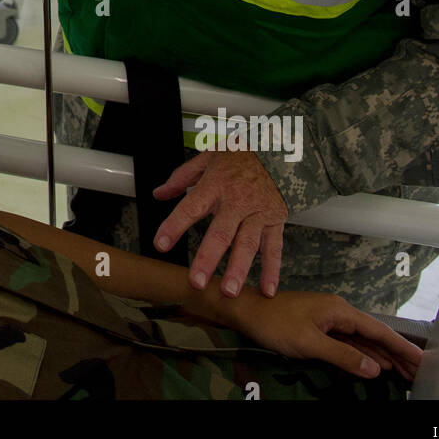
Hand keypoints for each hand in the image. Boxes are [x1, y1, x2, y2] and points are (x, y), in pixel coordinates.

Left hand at [152, 150, 287, 296]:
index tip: (160, 244)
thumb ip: (182, 177)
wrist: (279, 147)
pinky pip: (274, 247)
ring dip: (238, 269)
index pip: (191, 207)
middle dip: (208, 259)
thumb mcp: (208, 157)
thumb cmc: (240, 153)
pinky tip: (266, 290)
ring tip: (229, 291)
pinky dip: (272, 270)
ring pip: (248, 244)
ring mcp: (258, 212)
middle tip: (197, 282)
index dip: (174, 226)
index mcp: (215, 184)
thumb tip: (159, 194)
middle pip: (221, 233)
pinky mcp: (275, 220)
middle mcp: (237, 201)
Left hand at [227, 288, 421, 382]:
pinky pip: (349, 342)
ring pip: (363, 340)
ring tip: (404, 373)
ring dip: (384, 356)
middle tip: (419, 374)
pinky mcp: (320, 327)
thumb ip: (343, 356)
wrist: (246, 310)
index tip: (422, 361)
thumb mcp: (310, 343)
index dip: (402, 348)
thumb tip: (375, 369)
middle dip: (398, 354)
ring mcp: (329, 319)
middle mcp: (338, 312)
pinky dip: (365, 354)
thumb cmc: (274, 323)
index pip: (379, 331)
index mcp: (340, 311)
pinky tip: (375, 364)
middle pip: (375, 336)